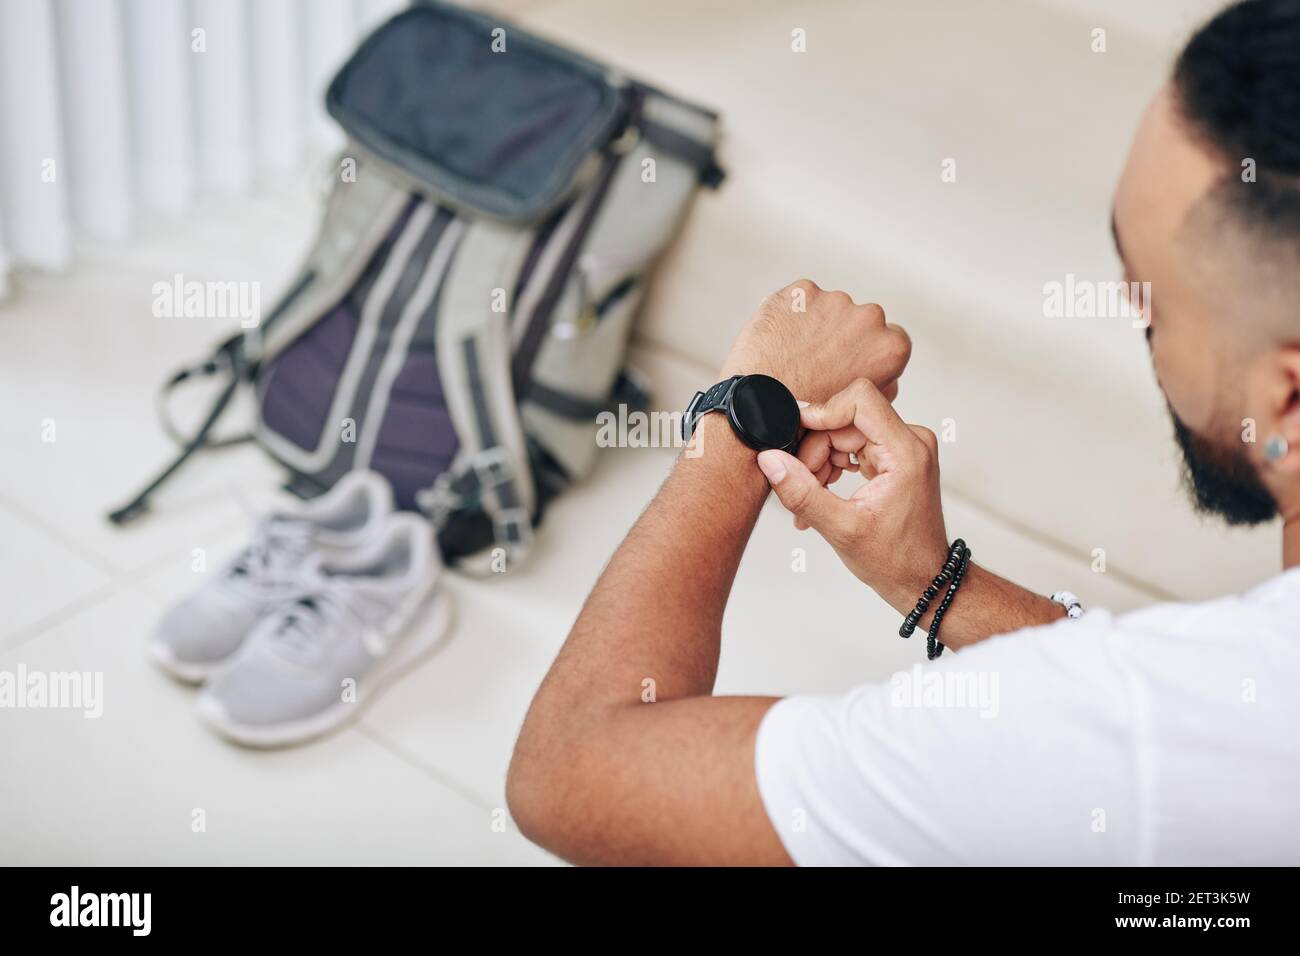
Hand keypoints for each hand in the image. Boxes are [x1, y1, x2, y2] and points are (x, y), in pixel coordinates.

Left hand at [719, 280, 909, 404]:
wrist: (762, 408)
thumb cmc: (809, 417)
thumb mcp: (860, 410)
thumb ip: (882, 385)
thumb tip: (887, 377)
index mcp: (891, 345)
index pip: (889, 338)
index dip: (866, 351)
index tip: (848, 362)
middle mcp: (870, 317)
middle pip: (859, 320)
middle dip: (841, 335)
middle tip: (816, 361)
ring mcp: (835, 300)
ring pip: (826, 309)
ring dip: (814, 325)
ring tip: (792, 355)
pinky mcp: (802, 292)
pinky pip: (797, 301)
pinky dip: (788, 315)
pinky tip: (777, 341)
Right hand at [755, 377, 948, 613]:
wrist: (923, 579)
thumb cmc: (895, 560)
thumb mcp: (841, 529)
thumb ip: (802, 492)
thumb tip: (770, 460)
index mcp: (906, 452)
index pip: (860, 399)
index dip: (822, 412)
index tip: (794, 435)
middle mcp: (910, 441)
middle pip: (845, 420)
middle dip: (814, 451)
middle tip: (799, 486)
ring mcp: (904, 447)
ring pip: (844, 433)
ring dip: (819, 462)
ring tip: (810, 499)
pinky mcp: (895, 456)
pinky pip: (853, 445)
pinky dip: (832, 467)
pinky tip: (821, 493)